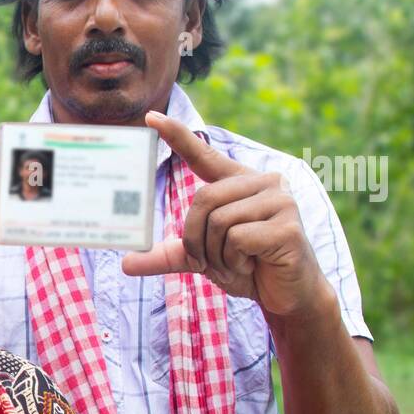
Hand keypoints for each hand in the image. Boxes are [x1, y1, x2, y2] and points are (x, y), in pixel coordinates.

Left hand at [121, 111, 332, 319]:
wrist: (287, 295)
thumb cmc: (248, 268)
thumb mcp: (202, 258)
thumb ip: (169, 254)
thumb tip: (126, 263)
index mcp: (240, 183)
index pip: (205, 156)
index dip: (178, 136)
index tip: (151, 117)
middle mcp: (264, 182)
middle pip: (203, 199)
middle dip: (196, 238)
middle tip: (209, 261)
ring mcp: (280, 200)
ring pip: (219, 221)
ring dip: (217, 254)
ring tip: (237, 263)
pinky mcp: (287, 226)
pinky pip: (238, 239)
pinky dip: (234, 261)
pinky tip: (253, 265)